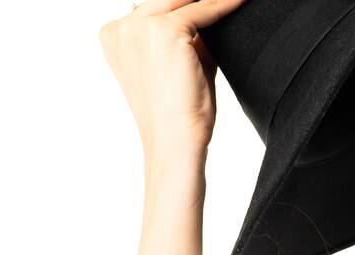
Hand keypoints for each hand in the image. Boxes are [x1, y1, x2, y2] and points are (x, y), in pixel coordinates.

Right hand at [99, 0, 246, 160]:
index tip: (208, 5)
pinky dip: (224, 5)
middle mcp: (121, 27)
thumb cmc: (177, 113)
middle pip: (167, 0)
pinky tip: (240, 1)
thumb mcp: (178, 65)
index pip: (155, 8)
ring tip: (235, 1)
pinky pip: (203, 8)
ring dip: (210, 2)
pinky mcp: (165, 30)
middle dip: (196, 2)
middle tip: (226, 1)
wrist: (175, 141)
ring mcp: (139, 26)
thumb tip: (211, 11)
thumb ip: (188, 37)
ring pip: (184, 1)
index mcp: (114, 36)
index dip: (184, 6)